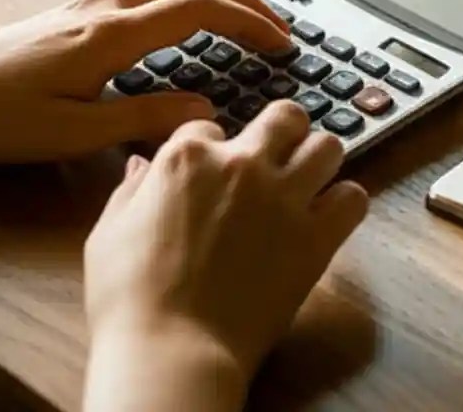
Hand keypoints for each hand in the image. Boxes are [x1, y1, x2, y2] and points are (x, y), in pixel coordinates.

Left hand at [0, 0, 291, 161]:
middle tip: (278, 25)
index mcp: (112, 35)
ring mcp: (89, 5)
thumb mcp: (76, 132)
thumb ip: (147, 117)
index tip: (281, 43)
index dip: (249, 22)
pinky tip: (188, 22)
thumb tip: (206, 109)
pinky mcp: (76, 14)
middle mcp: (104, 9)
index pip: (200, 10)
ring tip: (244, 18)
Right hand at [82, 102, 368, 411]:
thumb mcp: (108, 234)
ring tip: (307, 182)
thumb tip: (142, 164)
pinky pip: (354, 197)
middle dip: (282, 130)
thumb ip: (131, 190)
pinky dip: (346, 203)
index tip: (211, 171)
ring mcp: (285, 197)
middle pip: (285, 117)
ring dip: (319, 160)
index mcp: (187, 158)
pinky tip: (328, 218)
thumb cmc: (129, 296)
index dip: (210, 146)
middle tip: (276, 156)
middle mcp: (243, 165)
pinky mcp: (317, 235)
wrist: (172, 347)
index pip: (208, 125)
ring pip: (329, 146)